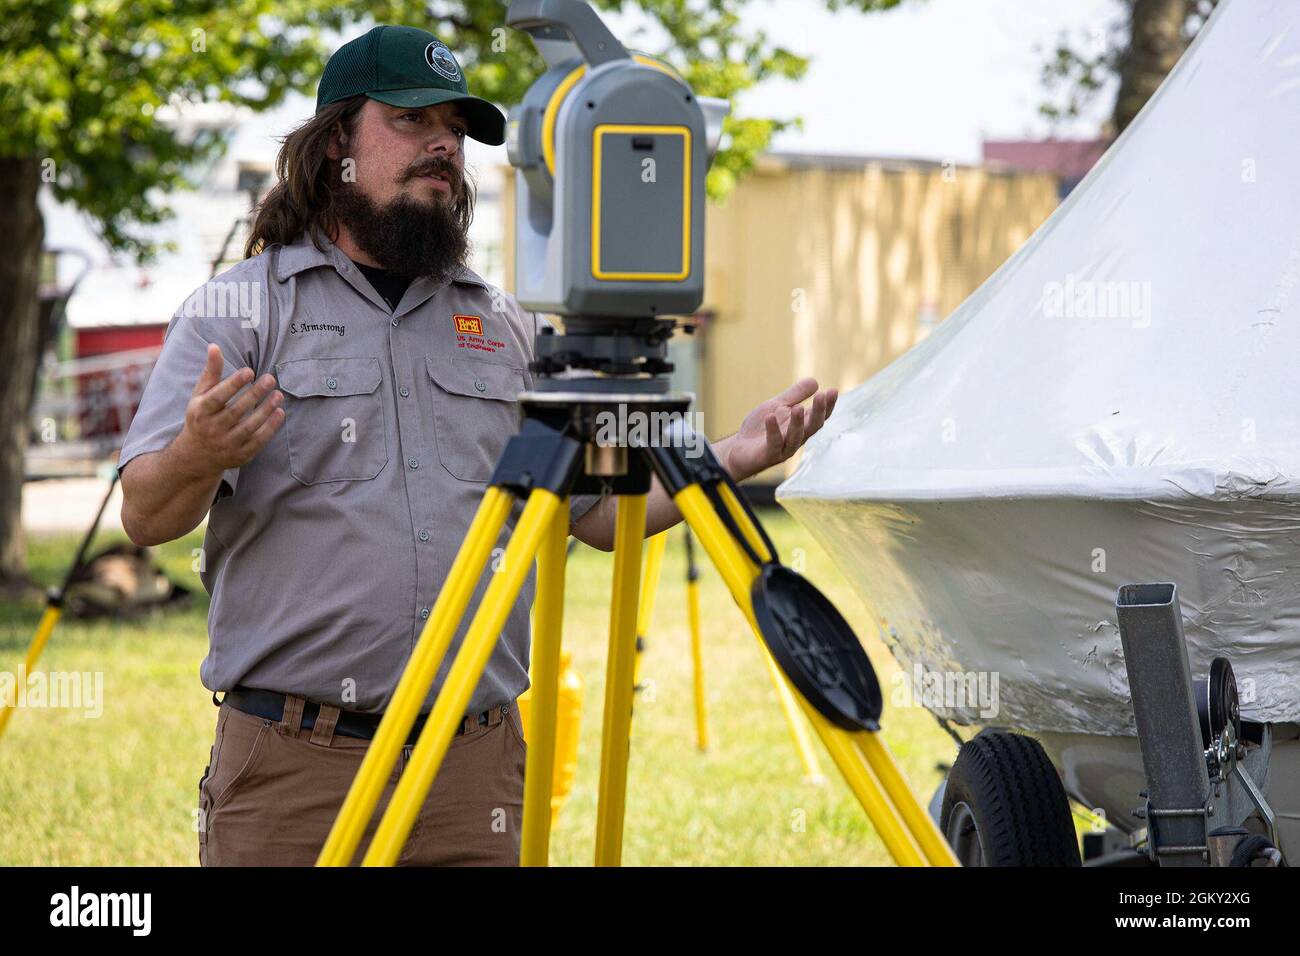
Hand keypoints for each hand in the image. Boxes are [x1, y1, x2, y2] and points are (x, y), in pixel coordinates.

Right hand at [177, 343, 283, 475]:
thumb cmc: (201, 416)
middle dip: (255, 394)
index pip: (218, 396)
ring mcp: (227, 444)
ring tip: (278, 394)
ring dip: (266, 410)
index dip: (234, 383)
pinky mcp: (241, 455)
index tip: (250, 371)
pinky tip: (280, 412)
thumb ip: (211, 372)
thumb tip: (214, 346)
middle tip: (271, 379)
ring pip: (250, 426)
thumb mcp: (201, 395)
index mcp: (201, 411)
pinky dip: (270, 427)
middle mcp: (212, 429)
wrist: (197, 455)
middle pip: (237, 411)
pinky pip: (258, 440)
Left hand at [723, 377, 837, 480]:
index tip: (833, 391)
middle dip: (819, 412)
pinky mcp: (769, 455)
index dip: (828, 405)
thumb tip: (816, 381)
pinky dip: (773, 430)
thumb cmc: (760, 429)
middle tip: (821, 396)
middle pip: (813, 427)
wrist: (738, 449)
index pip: (819, 416)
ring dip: (798, 423)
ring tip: (798, 408)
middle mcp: (796, 438)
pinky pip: (774, 443)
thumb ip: (795, 395)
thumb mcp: (777, 406)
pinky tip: (771, 416)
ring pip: (796, 437)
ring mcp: (784, 448)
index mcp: (801, 426)